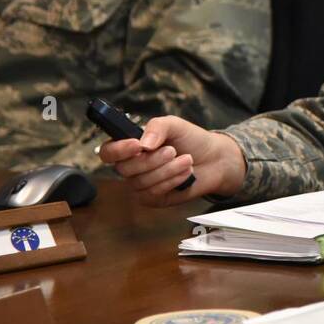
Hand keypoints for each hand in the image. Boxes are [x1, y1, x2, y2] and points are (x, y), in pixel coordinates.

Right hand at [98, 115, 246, 206]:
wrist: (214, 159)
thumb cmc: (191, 140)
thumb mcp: (174, 125)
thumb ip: (157, 127)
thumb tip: (143, 143)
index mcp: (131, 147)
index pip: (109, 152)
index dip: (118, 150)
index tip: (137, 145)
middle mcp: (132, 166)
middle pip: (125, 169)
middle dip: (151, 160)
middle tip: (172, 151)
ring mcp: (141, 184)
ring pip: (141, 182)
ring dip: (167, 170)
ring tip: (186, 160)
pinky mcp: (153, 198)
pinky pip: (153, 194)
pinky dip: (171, 182)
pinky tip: (186, 173)